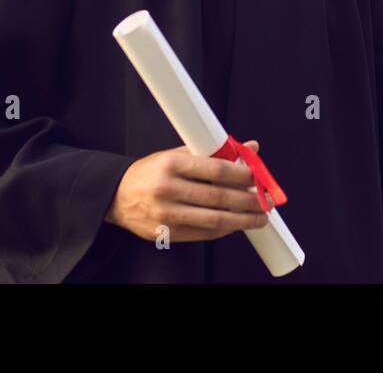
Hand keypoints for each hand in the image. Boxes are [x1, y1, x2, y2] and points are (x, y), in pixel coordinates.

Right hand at [104, 140, 270, 242]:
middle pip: (218, 197)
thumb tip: (248, 148)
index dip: (240, 174)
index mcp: (171, 163)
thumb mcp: (176, 154)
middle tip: (265, 201)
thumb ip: (212, 152)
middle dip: (247, 200)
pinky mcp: (166, 233)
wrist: (117, 196)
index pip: (214, 169)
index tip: (256, 177)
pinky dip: (223, 230)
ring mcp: (166, 214)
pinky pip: (202, 234)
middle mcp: (167, 189)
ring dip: (241, 220)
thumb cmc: (150, 172)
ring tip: (258, 217)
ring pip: (213, 220)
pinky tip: (235, 225)